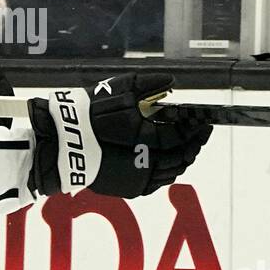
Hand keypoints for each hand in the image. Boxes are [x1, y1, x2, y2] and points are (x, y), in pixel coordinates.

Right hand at [27, 73, 210, 197]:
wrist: (65, 144)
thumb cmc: (91, 114)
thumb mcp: (118, 90)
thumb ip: (148, 84)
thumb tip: (172, 81)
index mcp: (149, 139)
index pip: (184, 135)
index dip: (197, 128)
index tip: (205, 120)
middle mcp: (149, 163)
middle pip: (183, 156)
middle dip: (194, 144)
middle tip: (200, 133)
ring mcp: (141, 178)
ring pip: (173, 171)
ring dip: (183, 158)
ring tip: (187, 146)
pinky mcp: (132, 188)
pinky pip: (159, 182)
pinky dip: (168, 171)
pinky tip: (168, 161)